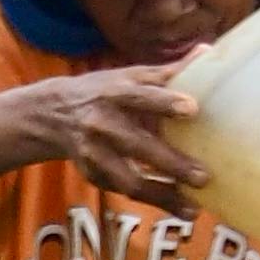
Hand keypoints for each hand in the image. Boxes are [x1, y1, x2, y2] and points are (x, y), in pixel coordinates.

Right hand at [35, 63, 206, 206]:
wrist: (51, 114)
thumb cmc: (102, 91)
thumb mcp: (128, 76)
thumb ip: (166, 72)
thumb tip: (208, 50)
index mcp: (113, 93)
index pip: (139, 96)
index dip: (164, 102)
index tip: (192, 108)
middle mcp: (101, 124)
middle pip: (136, 146)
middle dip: (170, 163)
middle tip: (203, 176)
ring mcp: (95, 154)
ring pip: (129, 180)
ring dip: (162, 195)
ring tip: (193, 207)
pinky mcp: (93, 175)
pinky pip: (126, 192)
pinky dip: (155, 201)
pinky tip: (181, 208)